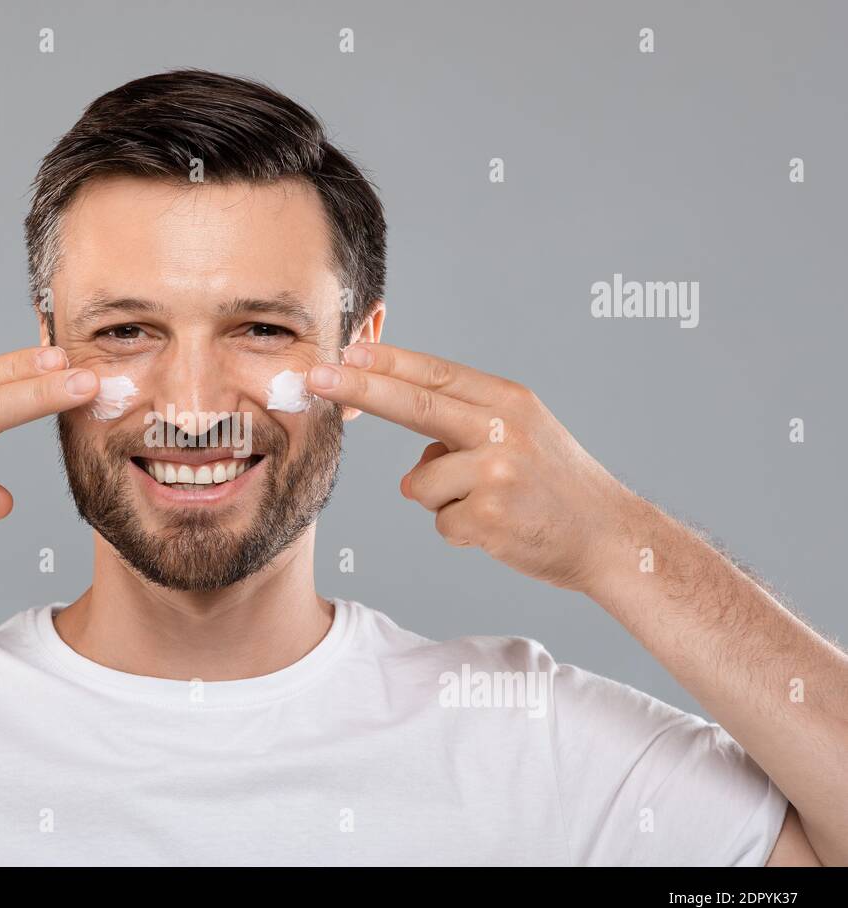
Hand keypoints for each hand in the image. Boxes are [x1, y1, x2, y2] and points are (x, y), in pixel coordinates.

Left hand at [306, 344, 638, 591]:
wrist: (610, 538)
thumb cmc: (556, 488)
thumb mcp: (523, 436)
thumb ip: (465, 431)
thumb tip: (409, 463)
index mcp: (509, 401)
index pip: (435, 374)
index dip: (386, 364)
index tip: (344, 352)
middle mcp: (504, 429)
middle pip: (414, 404)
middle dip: (358, 389)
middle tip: (314, 378)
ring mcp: (497, 472)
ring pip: (419, 484)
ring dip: (441, 502)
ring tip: (492, 507)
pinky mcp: (491, 516)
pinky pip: (441, 523)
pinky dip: (460, 532)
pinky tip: (499, 530)